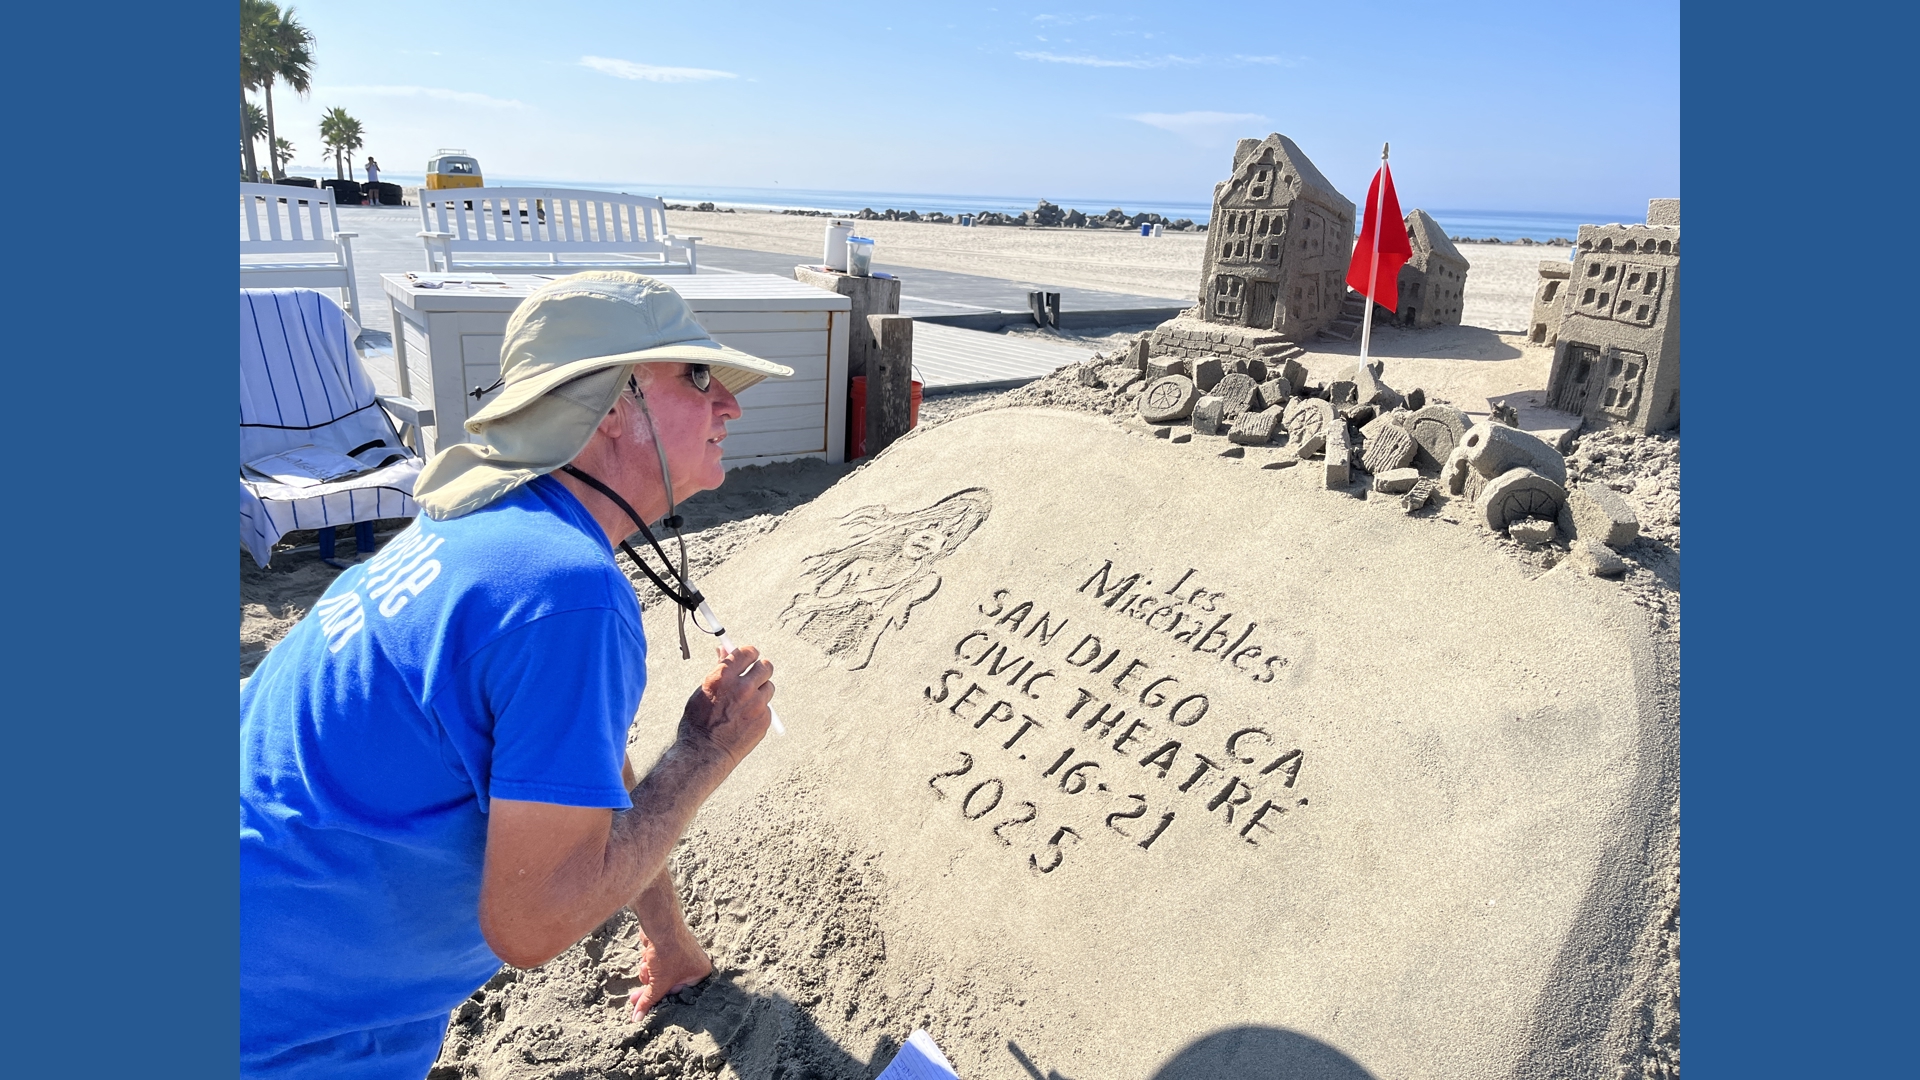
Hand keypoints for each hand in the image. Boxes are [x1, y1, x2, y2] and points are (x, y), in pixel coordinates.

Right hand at [677, 645, 773, 769]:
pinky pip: (767, 707)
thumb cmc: (698, 721)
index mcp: (724, 676)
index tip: (750, 657)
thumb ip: (719, 669)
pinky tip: (745, 719)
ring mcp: (756, 704)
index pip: (748, 652)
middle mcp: (743, 687)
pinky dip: (759, 710)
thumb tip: (724, 650)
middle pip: (765, 666)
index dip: (750, 654)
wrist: (704, 752)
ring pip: (768, 687)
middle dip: (760, 669)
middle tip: (754, 675)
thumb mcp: (703, 690)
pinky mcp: (764, 719)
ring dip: (760, 691)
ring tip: (745, 703)